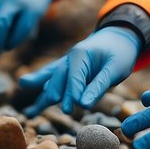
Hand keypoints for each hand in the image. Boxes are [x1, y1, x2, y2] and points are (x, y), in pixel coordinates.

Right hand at [18, 26, 139, 115]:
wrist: (120, 36)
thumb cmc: (121, 52)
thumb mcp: (116, 68)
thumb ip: (99, 86)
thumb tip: (84, 105)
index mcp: (80, 54)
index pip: (73, 77)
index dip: (74, 93)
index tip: (74, 108)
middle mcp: (69, 58)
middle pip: (59, 79)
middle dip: (59, 95)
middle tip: (64, 111)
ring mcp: (67, 62)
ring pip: (52, 80)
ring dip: (43, 95)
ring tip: (29, 111)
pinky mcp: (69, 68)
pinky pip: (52, 76)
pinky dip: (41, 83)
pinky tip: (28, 88)